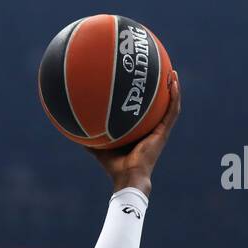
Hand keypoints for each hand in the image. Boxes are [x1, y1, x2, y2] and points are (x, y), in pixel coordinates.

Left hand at [88, 69, 180, 196]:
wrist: (127, 175)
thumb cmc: (113, 165)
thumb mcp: (99, 146)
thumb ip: (90, 136)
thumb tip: (73, 127)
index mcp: (141, 132)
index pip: (146, 111)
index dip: (147, 98)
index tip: (144, 82)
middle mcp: (153, 129)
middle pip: (160, 105)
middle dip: (162, 89)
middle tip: (161, 71)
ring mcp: (160, 131)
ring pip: (171, 106)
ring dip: (173, 89)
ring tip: (173, 72)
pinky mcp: (163, 132)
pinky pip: (172, 111)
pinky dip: (174, 97)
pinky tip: (173, 83)